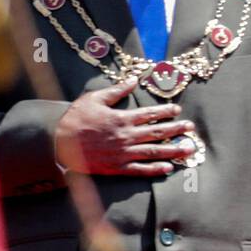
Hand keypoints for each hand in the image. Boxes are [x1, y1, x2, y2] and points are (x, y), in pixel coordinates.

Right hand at [54, 78, 193, 176]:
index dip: (166, 111)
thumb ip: (116, 91)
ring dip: (173, 150)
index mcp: (122, 118)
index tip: (177, 110)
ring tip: (189, 148)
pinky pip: (140, 170)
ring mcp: (123, 153)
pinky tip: (168, 168)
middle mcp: (127, 136)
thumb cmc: (76, 119)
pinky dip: (155, 169)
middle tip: (191, 128)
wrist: (60, 144)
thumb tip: (133, 80)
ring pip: (154, 151)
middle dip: (177, 129)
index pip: (150, 114)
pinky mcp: (117, 167)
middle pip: (158, 132)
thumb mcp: (94, 99)